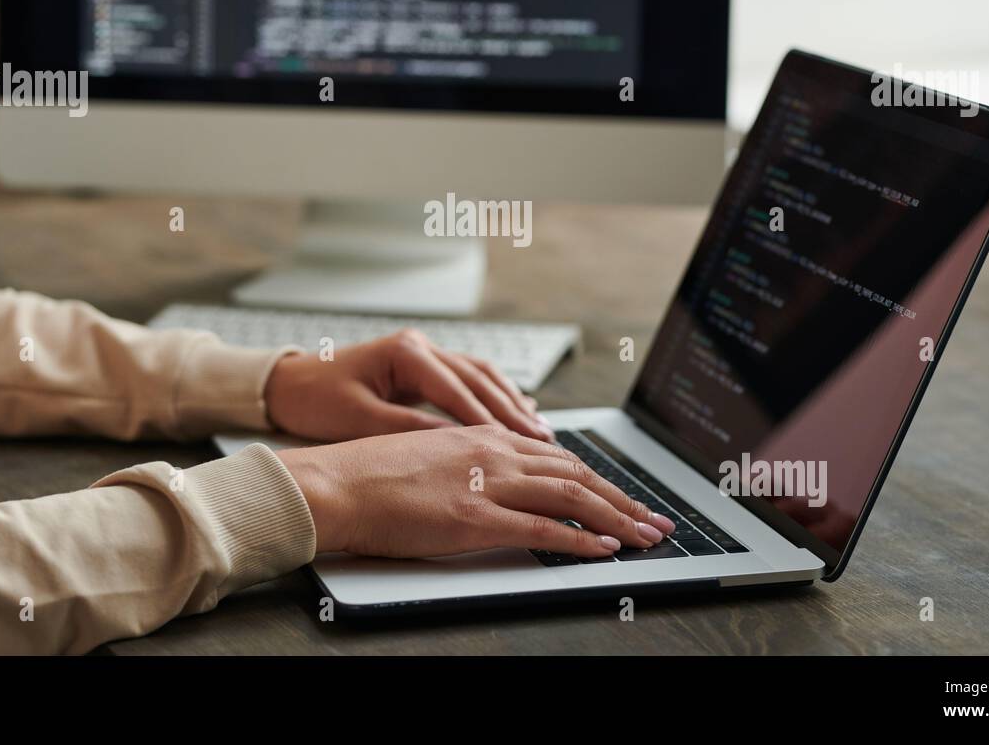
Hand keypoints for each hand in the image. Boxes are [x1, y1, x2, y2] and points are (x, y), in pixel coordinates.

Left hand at [263, 329, 553, 441]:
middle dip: (511, 410)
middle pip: (478, 379)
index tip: (513, 446)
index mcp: (405, 352)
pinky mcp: (422, 368)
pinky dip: (494, 398)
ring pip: (481, 376)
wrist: (287, 384)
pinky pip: (469, 381)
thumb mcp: (360, 419)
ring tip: (539, 429)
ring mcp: (424, 353)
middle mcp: (421, 346)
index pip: (456, 389)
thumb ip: (408, 430)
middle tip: (542, 439)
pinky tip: (515, 413)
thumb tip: (454, 446)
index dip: (487, 419)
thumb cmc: (315, 399)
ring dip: (510, 402)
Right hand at [276, 424, 676, 556]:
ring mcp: (485, 485)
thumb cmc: (369, 474)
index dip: (596, 477)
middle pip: (575, 473)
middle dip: (622, 498)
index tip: (622, 494)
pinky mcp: (473, 519)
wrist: (334, 482)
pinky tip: (603, 550)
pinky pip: (541, 530)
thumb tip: (495, 481)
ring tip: (645, 536)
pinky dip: (579, 540)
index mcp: (481, 437)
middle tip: (654, 519)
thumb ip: (468, 464)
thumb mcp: (430, 456)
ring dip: (616, 518)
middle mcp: (491, 453)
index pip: (556, 456)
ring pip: (570, 497)